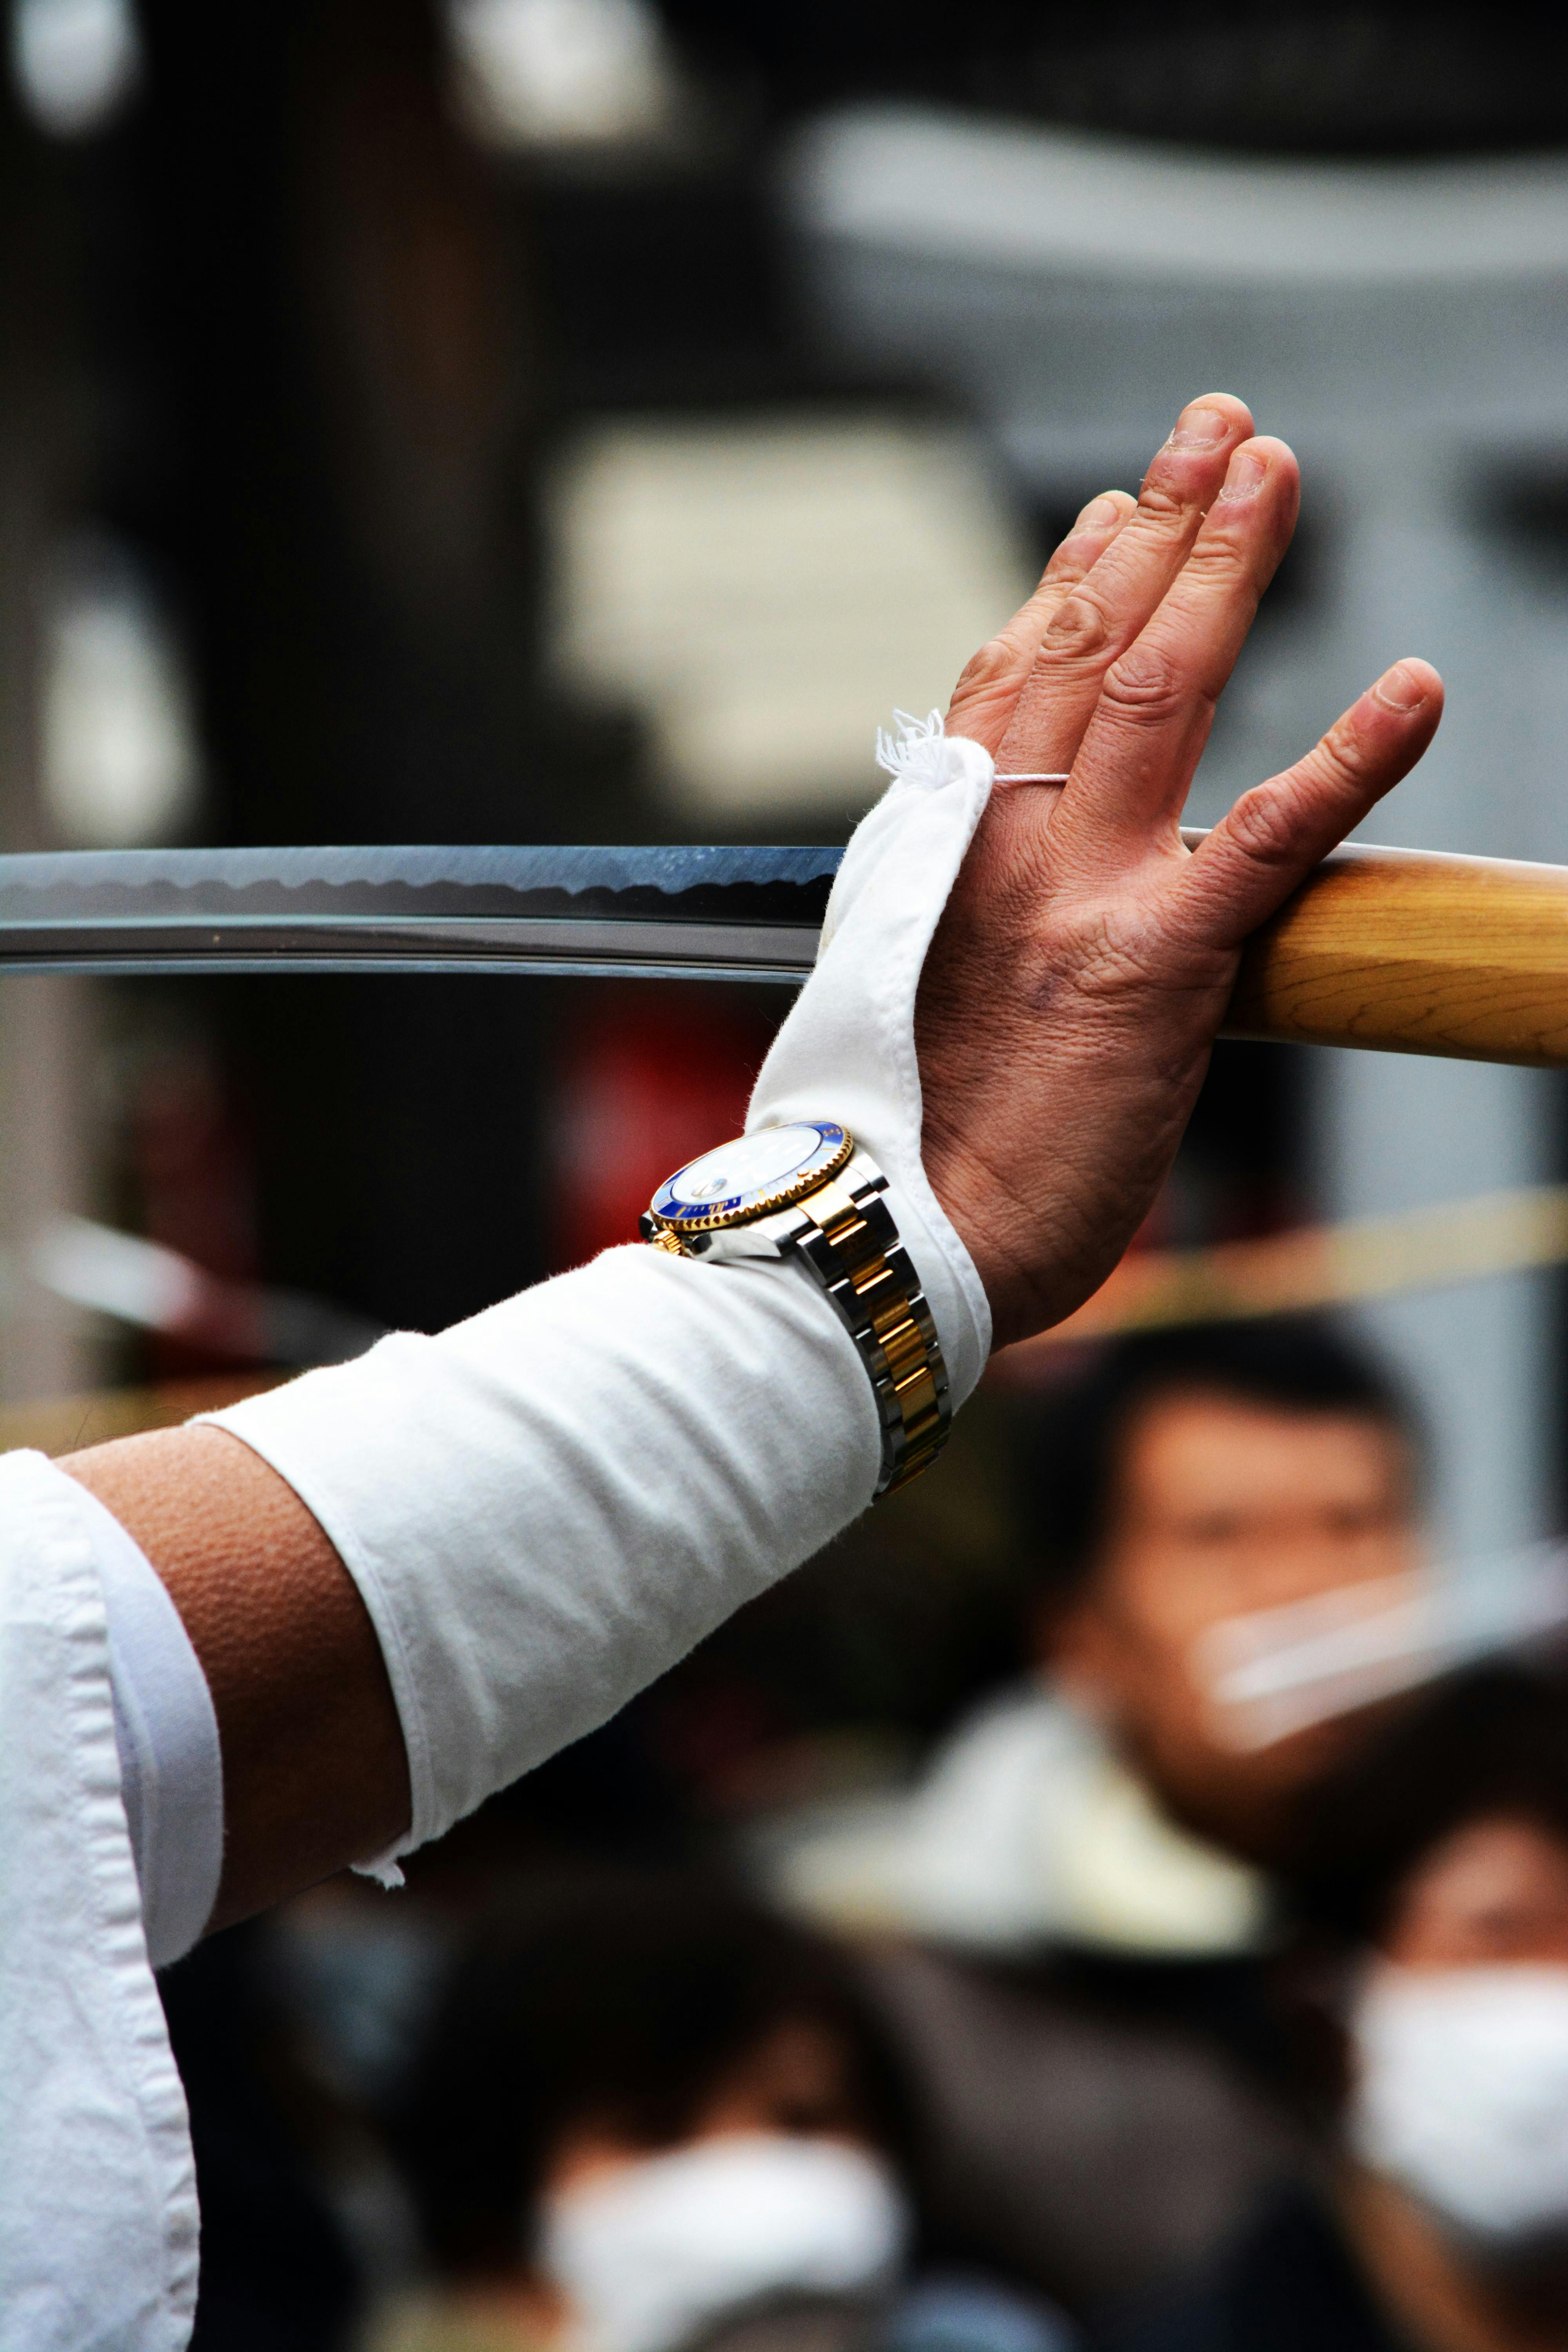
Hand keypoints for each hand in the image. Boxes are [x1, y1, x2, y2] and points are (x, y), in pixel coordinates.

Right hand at [916, 393, 1442, 1351]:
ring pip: (1165, 694)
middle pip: (1088, 648)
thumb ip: (947, 920)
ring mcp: (1078, 896)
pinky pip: (1266, 842)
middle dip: (1158, 527)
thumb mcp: (895, 997)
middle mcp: (1002, 846)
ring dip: (1225, 570)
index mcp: (938, 852)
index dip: (1071, 585)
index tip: (1118, 513)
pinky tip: (1416, 686)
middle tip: (1218, 433)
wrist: (883, 1243)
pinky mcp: (1155, 969)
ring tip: (1273, 470)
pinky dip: (1349, 760)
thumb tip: (979, 904)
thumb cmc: (890, 1145)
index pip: (1010, 681)